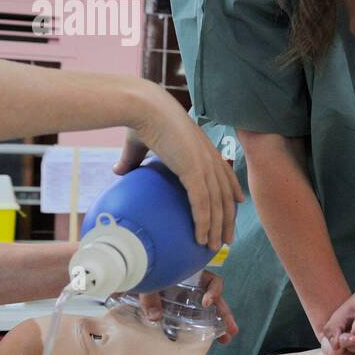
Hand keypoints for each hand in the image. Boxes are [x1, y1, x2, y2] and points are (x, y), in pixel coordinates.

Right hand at [115, 85, 244, 251]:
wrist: (143, 107)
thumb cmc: (139, 119)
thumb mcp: (138, 143)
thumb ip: (132, 159)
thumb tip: (118, 171)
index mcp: (202, 148)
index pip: (224, 173)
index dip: (232, 190)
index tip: (237, 204)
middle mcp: (209, 158)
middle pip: (226, 195)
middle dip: (228, 218)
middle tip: (227, 238)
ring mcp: (204, 166)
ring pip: (217, 205)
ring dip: (217, 229)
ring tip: (214, 247)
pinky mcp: (195, 172)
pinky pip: (202, 205)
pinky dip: (204, 224)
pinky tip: (202, 239)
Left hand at [137, 270, 239, 343]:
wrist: (126, 270)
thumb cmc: (141, 269)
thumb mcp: (146, 280)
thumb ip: (149, 296)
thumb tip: (155, 317)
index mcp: (190, 275)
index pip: (212, 281)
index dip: (214, 292)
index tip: (207, 303)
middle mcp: (191, 287)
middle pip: (214, 300)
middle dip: (224, 314)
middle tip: (232, 330)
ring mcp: (185, 299)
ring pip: (206, 311)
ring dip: (217, 324)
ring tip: (225, 339)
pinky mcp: (175, 310)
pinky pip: (191, 319)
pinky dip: (198, 329)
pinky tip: (203, 340)